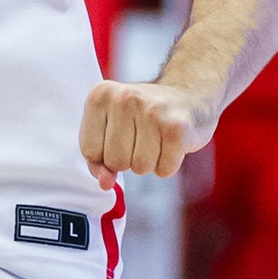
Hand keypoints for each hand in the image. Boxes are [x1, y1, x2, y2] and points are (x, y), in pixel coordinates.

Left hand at [78, 80, 212, 189]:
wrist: (188, 96)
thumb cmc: (142, 116)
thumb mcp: (110, 128)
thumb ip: (97, 159)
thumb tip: (105, 183)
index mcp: (101, 95)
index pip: (89, 150)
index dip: (105, 154)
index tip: (120, 135)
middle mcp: (125, 97)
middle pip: (115, 161)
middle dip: (129, 159)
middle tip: (142, 137)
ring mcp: (152, 111)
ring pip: (140, 168)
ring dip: (150, 162)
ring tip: (157, 139)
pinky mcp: (177, 128)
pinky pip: (164, 170)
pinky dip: (168, 164)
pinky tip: (171, 144)